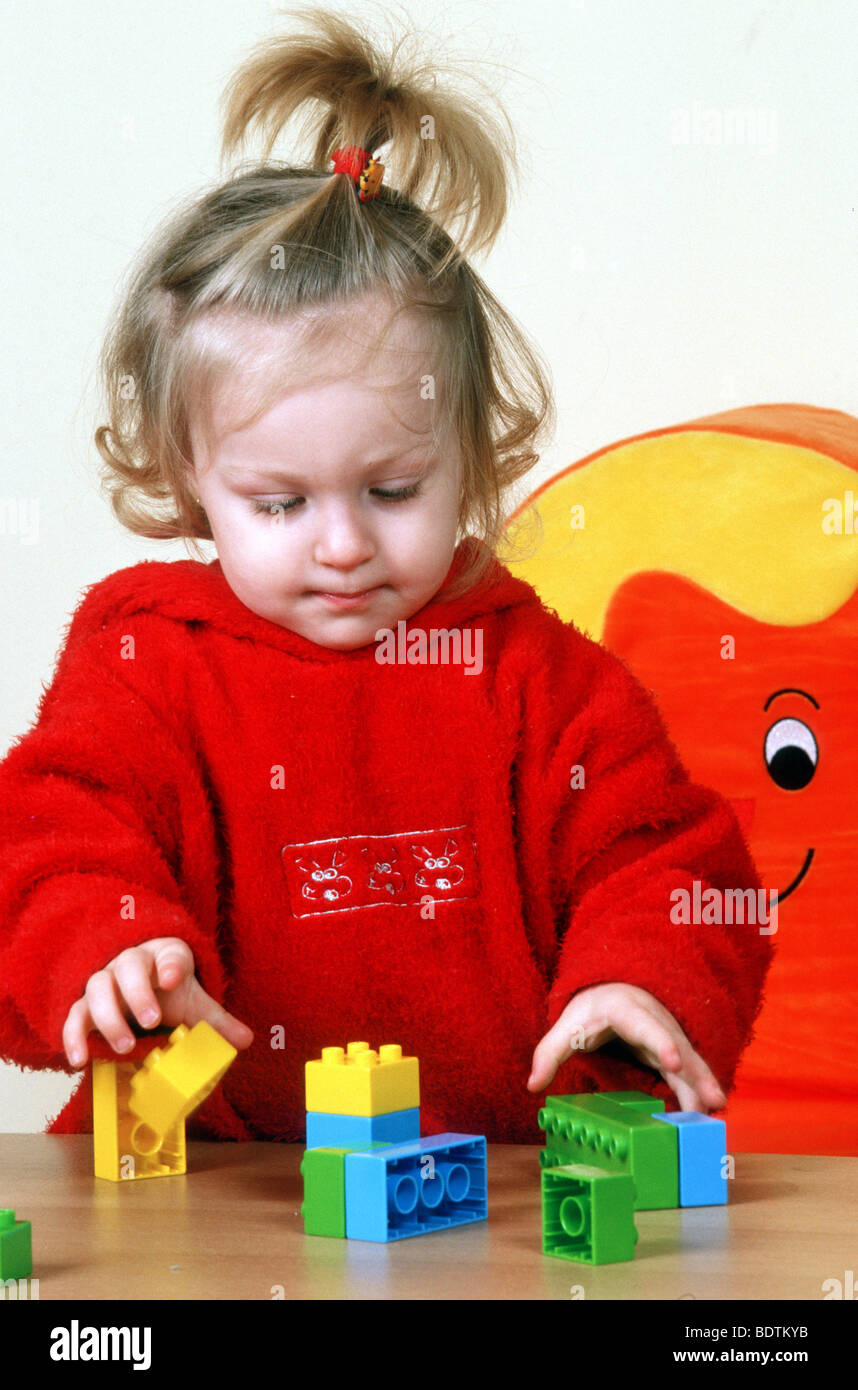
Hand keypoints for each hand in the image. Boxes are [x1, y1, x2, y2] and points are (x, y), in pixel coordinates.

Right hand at [62, 936, 253, 1067]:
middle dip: (138, 992)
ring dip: (109, 1016)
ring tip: (125, 1046)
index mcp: (165, 955)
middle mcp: (131, 962)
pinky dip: (74, 1036)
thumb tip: (246, 1040)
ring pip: (98, 987)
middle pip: (129, 966)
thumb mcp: (193, 1000)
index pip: (170, 953)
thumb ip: (216, 1019)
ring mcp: (105, 981)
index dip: (170, 964)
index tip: (172, 978)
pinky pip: (75, 1015)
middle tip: (151, 1020)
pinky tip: (80, 1060)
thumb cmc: (167, 990)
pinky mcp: (85, 1004)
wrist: (138, 982)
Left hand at [527, 982, 726, 1112]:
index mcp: (624, 1009)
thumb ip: (549, 1053)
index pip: (644, 1025)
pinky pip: (689, 1067)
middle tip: (708, 1100)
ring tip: (718, 1107)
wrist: (611, 990)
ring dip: (704, 1082)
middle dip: (692, 1072)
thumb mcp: (565, 1027)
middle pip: (675, 1045)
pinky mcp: (672, 1049)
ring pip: (689, 1058)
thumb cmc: (588, 1011)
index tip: (673, 1062)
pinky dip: (702, 1084)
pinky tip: (715, 1104)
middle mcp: (652, 1019)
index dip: (661, 1043)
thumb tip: (533, 1085)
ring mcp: (666, 1033)